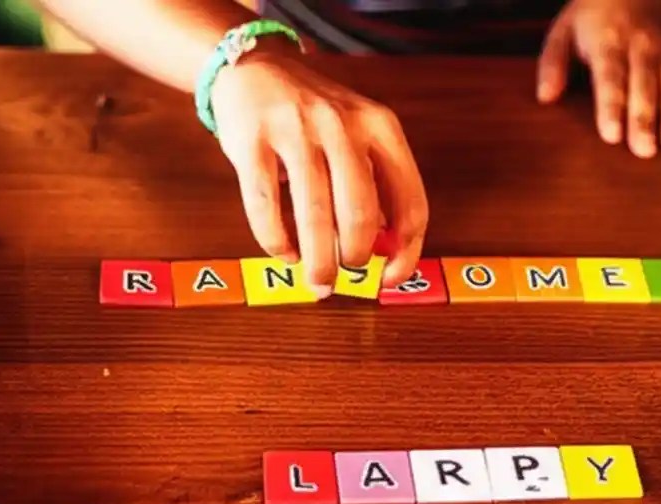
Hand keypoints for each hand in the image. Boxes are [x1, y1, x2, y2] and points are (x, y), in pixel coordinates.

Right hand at [211, 44, 427, 292]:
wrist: (253, 66)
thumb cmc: (314, 115)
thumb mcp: (359, 133)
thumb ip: (376, 183)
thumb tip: (387, 249)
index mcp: (380, 127)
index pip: (409, 200)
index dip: (406, 250)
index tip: (392, 278)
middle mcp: (341, 125)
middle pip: (360, 211)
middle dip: (356, 257)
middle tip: (347, 274)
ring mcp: (295, 130)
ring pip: (314, 213)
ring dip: (319, 259)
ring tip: (318, 280)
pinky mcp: (252, 140)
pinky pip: (265, 205)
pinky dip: (276, 240)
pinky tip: (285, 253)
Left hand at [537, 0, 660, 157]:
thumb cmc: (596, 16)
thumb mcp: (565, 28)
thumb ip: (552, 62)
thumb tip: (545, 96)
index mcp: (608, 42)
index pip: (610, 78)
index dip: (611, 107)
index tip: (611, 135)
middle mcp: (642, 46)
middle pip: (644, 86)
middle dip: (644, 119)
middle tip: (644, 151)